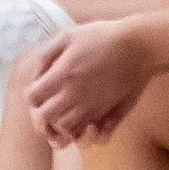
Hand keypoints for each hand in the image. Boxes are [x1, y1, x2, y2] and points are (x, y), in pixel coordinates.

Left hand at [26, 19, 155, 146]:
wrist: (137, 45)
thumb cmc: (102, 37)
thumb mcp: (67, 36)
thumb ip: (46, 55)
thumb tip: (37, 75)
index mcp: (63, 74)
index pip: (33, 97)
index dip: (31, 97)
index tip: (37, 92)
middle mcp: (75, 94)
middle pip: (45, 119)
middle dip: (39, 117)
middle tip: (44, 111)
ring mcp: (93, 106)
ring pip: (66, 130)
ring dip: (59, 127)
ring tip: (61, 118)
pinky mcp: (109, 112)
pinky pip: (90, 133)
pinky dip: (82, 132)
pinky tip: (81, 123)